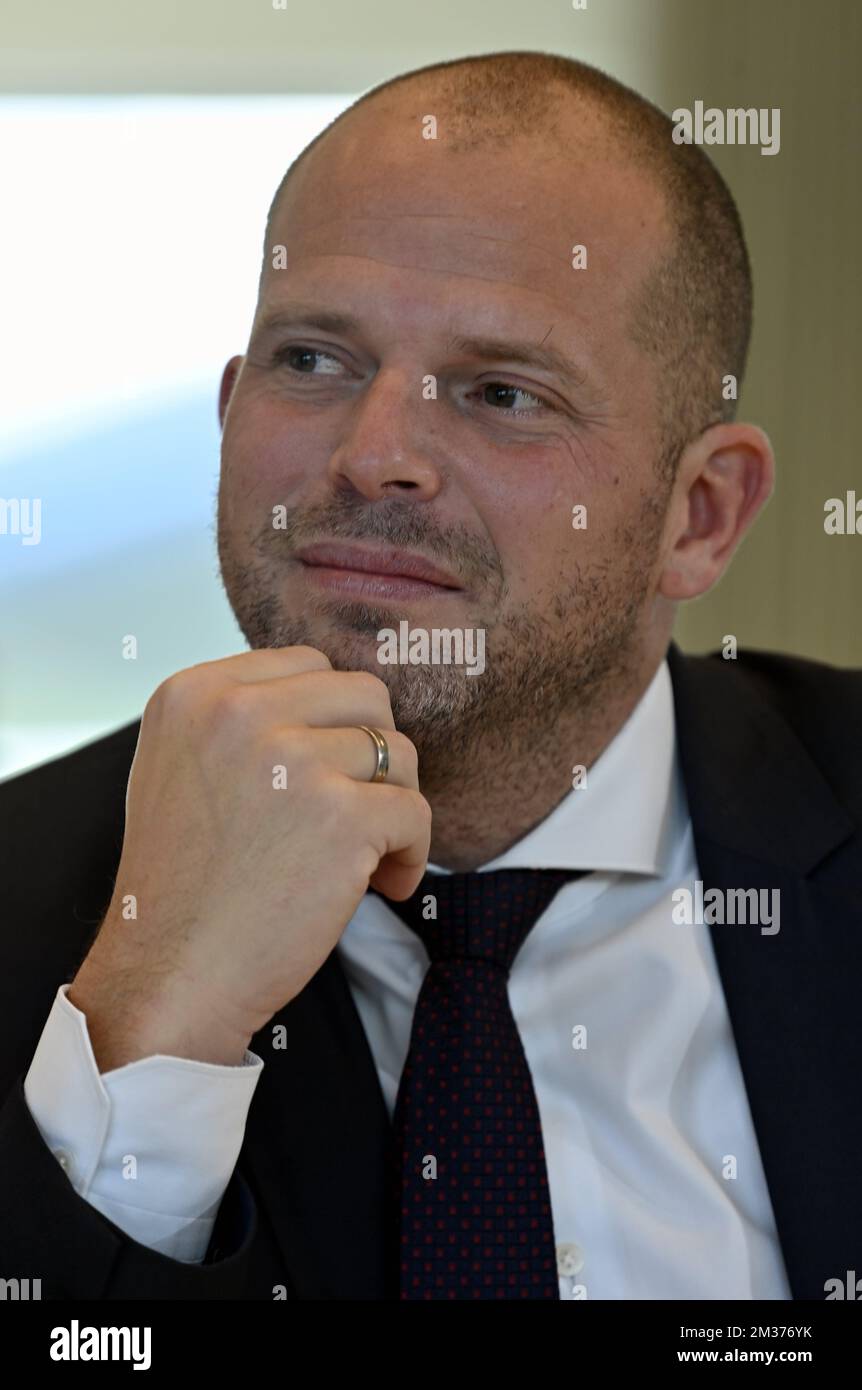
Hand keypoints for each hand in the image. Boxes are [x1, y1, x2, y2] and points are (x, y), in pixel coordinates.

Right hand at [69, 647, 430, 1067]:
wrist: (169, 977)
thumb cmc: (183, 887)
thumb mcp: (182, 766)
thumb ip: (243, 719)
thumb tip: (336, 702)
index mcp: (196, 693)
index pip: (308, 665)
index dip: (331, 723)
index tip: (322, 777)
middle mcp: (238, 712)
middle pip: (364, 695)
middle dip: (372, 756)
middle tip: (354, 812)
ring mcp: (290, 759)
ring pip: (398, 752)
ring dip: (392, 806)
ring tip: (362, 857)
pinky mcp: (340, 814)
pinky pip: (415, 812)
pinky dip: (410, 854)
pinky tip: (379, 886)